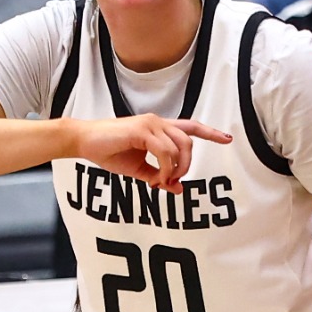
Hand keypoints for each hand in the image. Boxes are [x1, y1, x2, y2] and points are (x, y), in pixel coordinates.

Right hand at [75, 112, 232, 192]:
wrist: (84, 142)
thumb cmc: (109, 152)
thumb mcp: (137, 170)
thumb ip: (158, 177)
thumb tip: (178, 189)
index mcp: (159, 129)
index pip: (190, 128)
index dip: (210, 133)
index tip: (227, 139)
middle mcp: (158, 122)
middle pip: (189, 142)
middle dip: (187, 166)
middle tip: (173, 182)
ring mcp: (150, 124)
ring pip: (180, 147)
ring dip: (176, 169)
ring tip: (161, 182)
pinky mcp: (141, 130)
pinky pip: (164, 151)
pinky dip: (165, 168)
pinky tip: (156, 178)